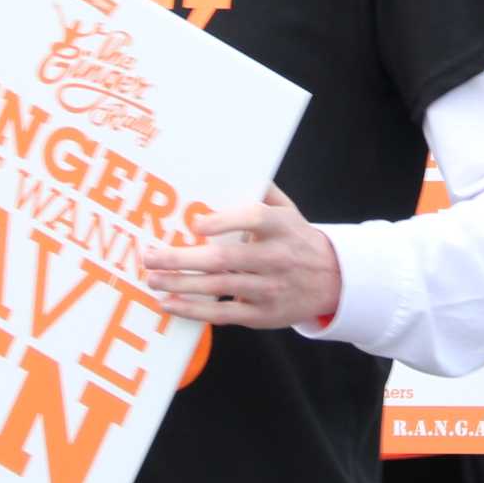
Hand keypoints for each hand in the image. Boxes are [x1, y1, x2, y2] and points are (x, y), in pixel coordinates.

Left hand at [142, 184, 341, 329]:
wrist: (334, 281)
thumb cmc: (297, 240)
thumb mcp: (289, 210)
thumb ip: (262, 190)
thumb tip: (231, 168)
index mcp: (282, 227)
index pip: (256, 219)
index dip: (226, 221)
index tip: (197, 223)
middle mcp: (277, 258)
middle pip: (225, 259)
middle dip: (182, 257)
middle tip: (150, 255)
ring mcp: (269, 289)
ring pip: (219, 287)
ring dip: (181, 283)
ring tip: (152, 278)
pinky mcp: (262, 315)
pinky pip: (223, 314)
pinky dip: (194, 311)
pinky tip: (170, 303)